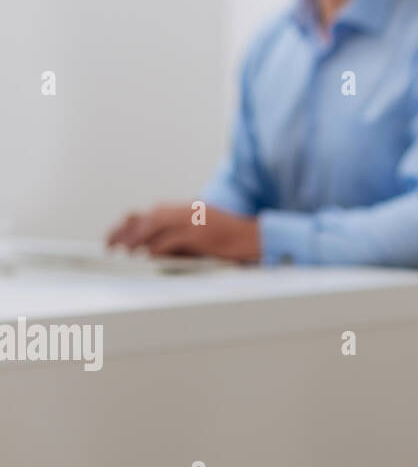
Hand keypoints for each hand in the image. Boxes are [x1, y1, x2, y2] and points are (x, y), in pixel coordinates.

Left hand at [105, 204, 260, 262]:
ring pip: (156, 225)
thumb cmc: (234, 240)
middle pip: (149, 217)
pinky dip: (156, 248)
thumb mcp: (205, 234)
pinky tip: (145, 256)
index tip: (115, 236)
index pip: (152, 212)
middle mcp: (190, 211)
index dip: (130, 223)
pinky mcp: (201, 234)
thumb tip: (154, 251)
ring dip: (136, 239)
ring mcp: (196, 221)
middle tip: (111, 246)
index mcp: (190, 210)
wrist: (257, 238)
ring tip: (122, 252)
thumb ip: (182, 237)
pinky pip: (171, 239)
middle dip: (127, 231)